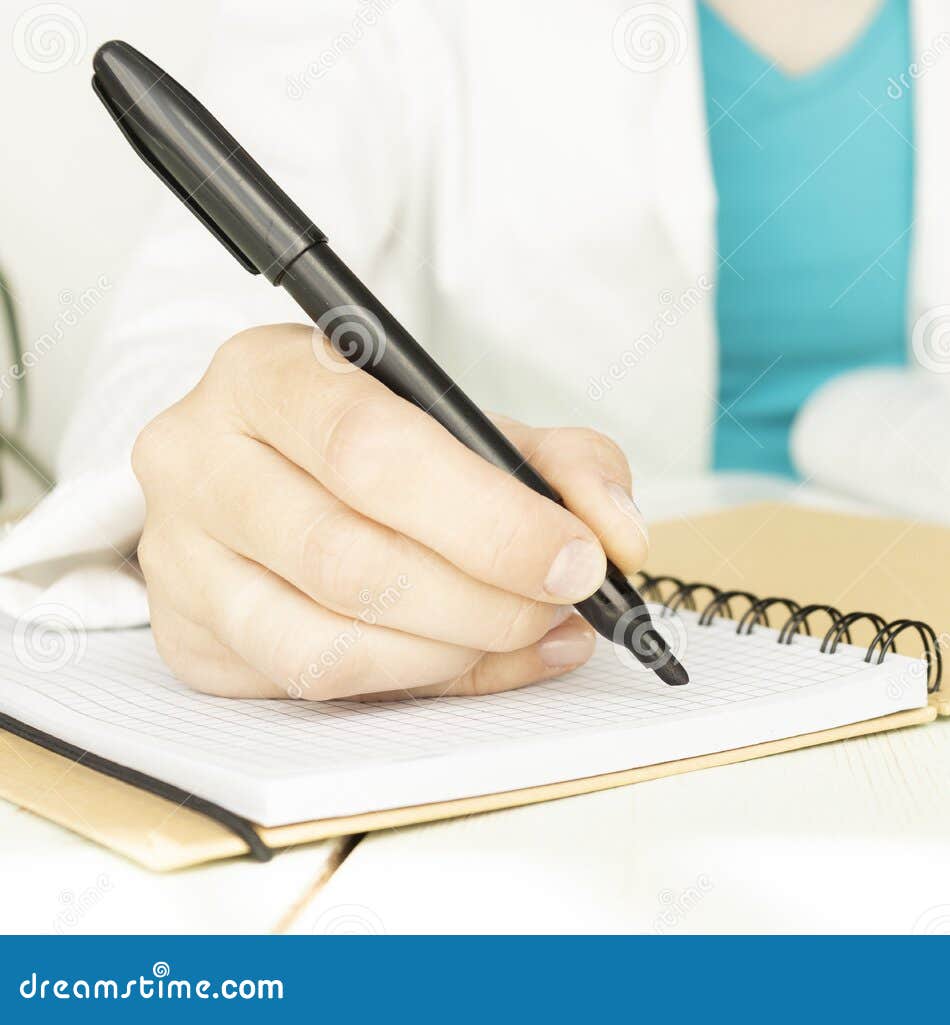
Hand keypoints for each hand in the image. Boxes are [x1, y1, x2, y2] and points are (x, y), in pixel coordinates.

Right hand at [132, 323, 649, 699]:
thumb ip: (566, 463)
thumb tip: (618, 536)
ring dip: (455, 653)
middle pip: (350, 557)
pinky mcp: (189, 641)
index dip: (488, 520)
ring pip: (327, 643)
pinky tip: (476, 660)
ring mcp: (180, 558)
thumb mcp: (475, 424)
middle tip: (561, 604)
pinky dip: (419, 684)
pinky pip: (314, 687)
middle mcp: (199, 459)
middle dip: (485, 598)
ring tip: (523, 631)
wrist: (277, 471)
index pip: (372, 450)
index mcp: (269, 373)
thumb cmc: (382, 444)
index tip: (575, 559)